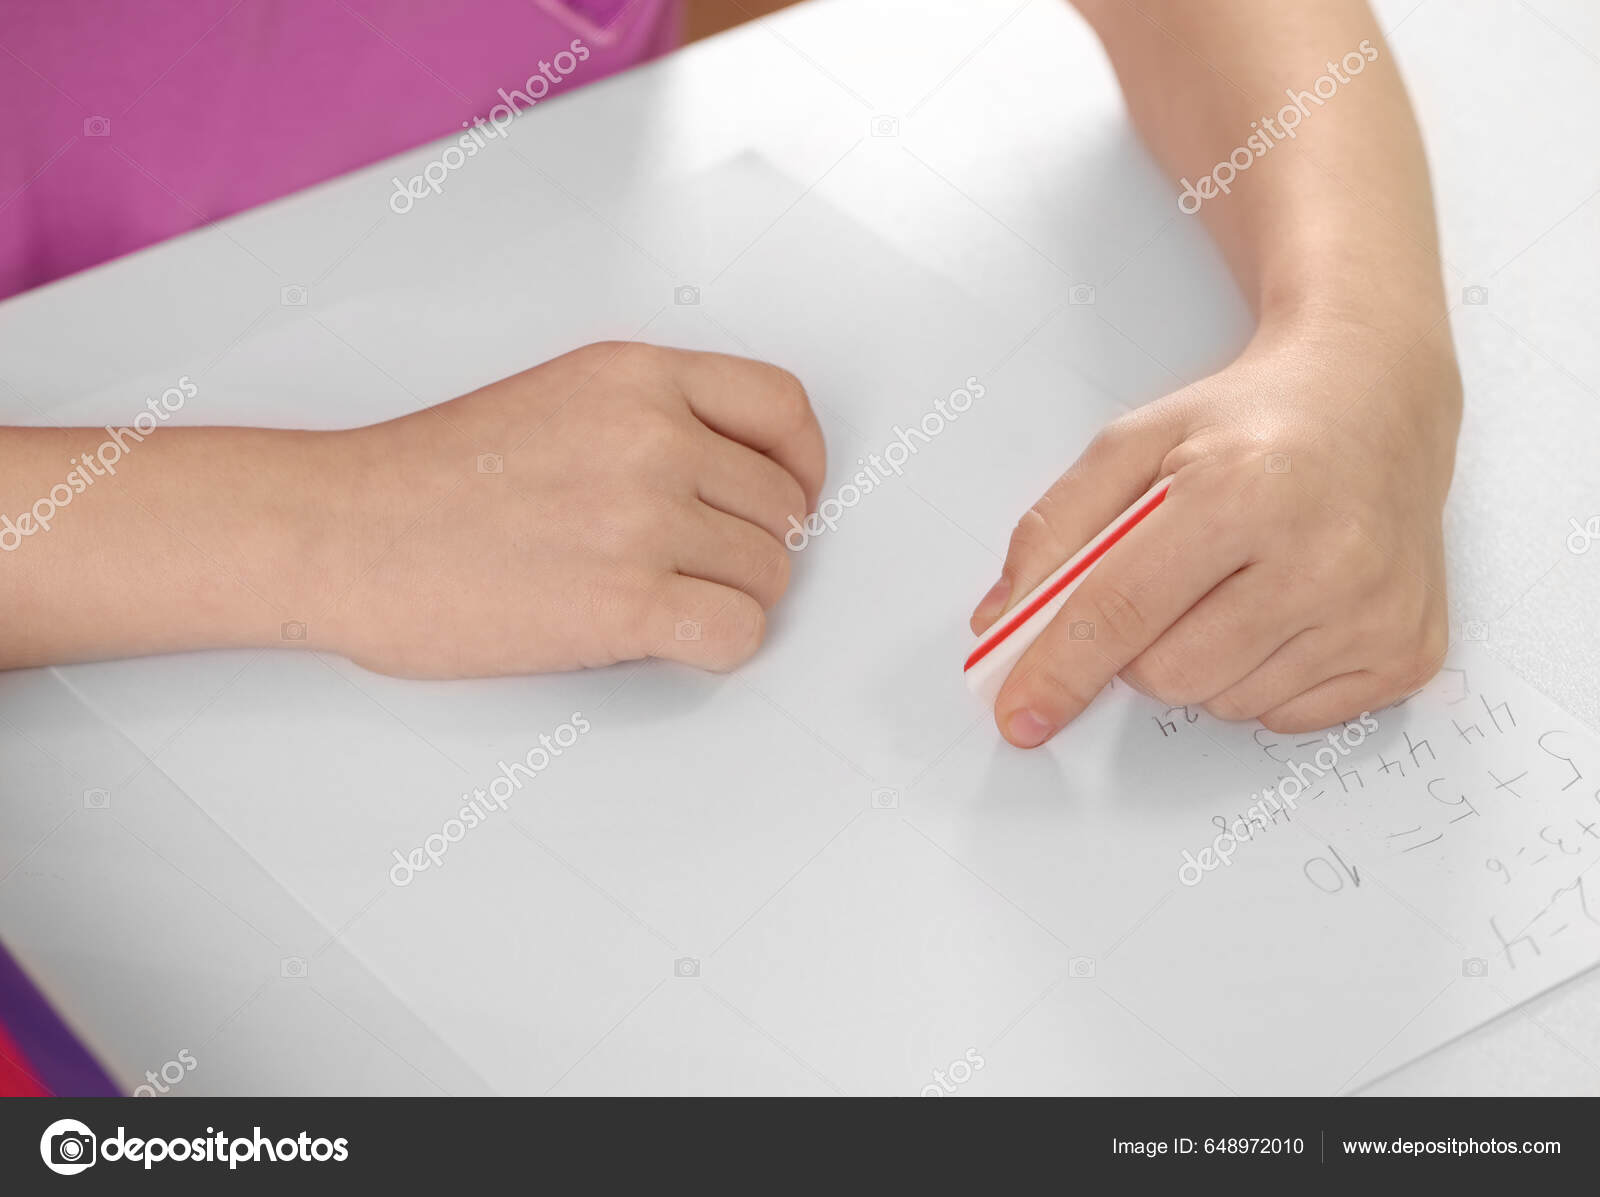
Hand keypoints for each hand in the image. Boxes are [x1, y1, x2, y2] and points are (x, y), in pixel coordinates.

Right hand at [317, 342, 824, 677]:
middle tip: (700, 567)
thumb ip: (654, 419)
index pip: (783, 407)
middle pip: (782, 508)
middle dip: (754, 546)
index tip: (789, 495)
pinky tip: (672, 639)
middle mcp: (652, 438)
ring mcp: (642, 520)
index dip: (801, 464)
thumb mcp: (558, 397)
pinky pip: (739, 634)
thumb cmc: (426, 478)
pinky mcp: (624, 603)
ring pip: (769, 575)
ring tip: (665, 601)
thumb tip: (736, 481)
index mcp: (637, 377)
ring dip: (731, 600)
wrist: (342, 532)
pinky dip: (719, 647)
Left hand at [970, 319, 1460, 745]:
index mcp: (1243, 490)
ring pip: (1223, 703)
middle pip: (1168, 675)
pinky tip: (1284, 609)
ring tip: (1235, 584)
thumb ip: (1054, 530)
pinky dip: (1262, 678)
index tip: (1019, 714)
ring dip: (1201, 662)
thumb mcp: (1132, 443)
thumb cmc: (1250, 422)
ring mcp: (1373, 611)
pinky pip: (1285, 717)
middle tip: (1169, 582)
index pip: (1122, 610)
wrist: (1375, 396)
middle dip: (1138, 647)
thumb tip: (1002, 625)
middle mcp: (1323, 555)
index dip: (1058, 669)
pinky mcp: (1406, 652)